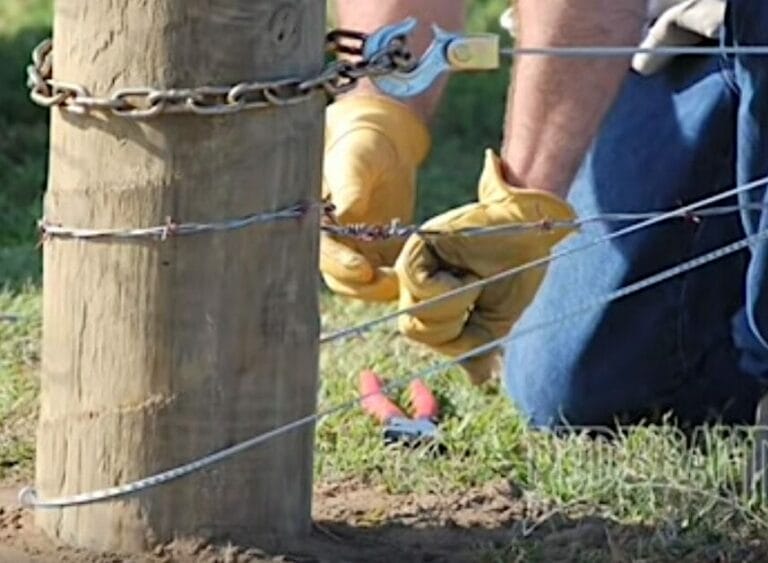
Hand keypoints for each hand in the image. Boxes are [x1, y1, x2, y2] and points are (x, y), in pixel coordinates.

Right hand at [321, 95, 429, 301]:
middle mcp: (331, 244)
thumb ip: (349, 187)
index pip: (322, 252)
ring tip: (404, 280)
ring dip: (381, 288)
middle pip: (340, 278)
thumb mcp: (354, 162)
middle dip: (364, 286)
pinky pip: (384, 278)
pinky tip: (413, 275)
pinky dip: (396, 282)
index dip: (340, 264)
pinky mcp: (378, 257)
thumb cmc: (361, 148)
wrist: (383, 149)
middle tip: (390, 281)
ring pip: (362, 285)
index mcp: (315, 223)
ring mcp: (354, 253)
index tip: (363, 270)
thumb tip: (345, 214)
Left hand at [395, 150, 576, 383]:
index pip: (427, 338)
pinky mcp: (419, 244)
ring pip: (412, 311)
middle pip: (413, 329)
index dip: (456, 342)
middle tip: (477, 300)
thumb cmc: (515, 269)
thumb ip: (478, 345)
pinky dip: (445, 291)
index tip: (480, 318)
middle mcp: (419, 284)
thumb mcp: (497, 319)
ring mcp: (416, 263)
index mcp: (434, 302)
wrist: (533, 230)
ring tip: (475, 285)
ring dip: (452, 308)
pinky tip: (467, 277)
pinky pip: (415, 283)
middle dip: (450, 329)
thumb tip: (477, 379)